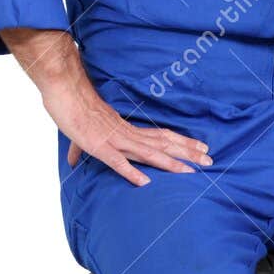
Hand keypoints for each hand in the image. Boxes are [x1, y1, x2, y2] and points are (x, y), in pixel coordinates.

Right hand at [47, 80, 212, 187]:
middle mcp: (126, 134)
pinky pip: (117, 162)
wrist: (63, 90)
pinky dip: (131, 172)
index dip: (182, 142)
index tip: (201, 147)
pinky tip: (145, 183)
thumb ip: (80, 148)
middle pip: (163, 144)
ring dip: (170, 163)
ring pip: (148, 153)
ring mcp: (114, 140)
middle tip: (210, 160)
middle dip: (187, 153)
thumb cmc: (73, 108)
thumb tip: (72, 161)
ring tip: (190, 172)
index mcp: (126, 129)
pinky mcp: (98, 146)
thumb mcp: (80, 132)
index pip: (161, 136)